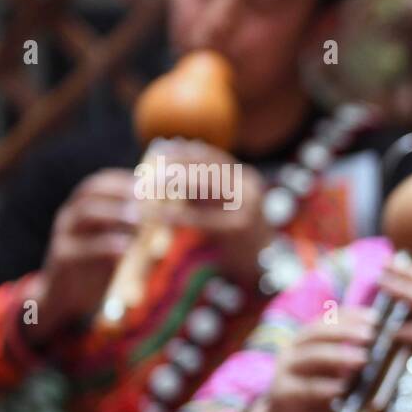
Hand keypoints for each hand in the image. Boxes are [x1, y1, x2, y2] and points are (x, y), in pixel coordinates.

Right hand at [26, 168, 139, 345]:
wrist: (66, 297)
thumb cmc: (99, 264)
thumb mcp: (117, 241)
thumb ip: (134, 226)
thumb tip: (169, 211)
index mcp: (83, 207)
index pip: (101, 182)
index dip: (125, 179)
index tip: (152, 182)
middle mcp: (70, 216)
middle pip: (91, 192)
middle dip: (120, 190)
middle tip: (147, 195)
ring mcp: (63, 235)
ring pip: (85, 213)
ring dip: (114, 212)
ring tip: (139, 218)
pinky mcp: (62, 258)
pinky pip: (82, 247)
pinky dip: (106, 245)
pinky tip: (126, 247)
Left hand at [146, 138, 271, 287]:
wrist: (266, 262)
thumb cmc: (239, 232)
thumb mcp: (225, 204)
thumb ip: (202, 188)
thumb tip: (167, 167)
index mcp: (245, 177)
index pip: (211, 156)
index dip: (183, 152)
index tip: (158, 149)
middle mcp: (249, 186)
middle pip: (207, 167)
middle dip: (175, 166)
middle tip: (147, 170)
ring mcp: (247, 205)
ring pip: (203, 185)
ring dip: (171, 184)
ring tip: (145, 188)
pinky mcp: (238, 227)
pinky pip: (201, 217)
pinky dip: (176, 214)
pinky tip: (156, 214)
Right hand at [240, 306, 376, 411]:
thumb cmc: (318, 396)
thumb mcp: (336, 375)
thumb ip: (354, 362)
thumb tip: (389, 353)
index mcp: (306, 340)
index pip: (328, 319)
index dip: (351, 315)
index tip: (375, 317)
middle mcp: (293, 350)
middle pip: (317, 332)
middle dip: (345, 331)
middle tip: (370, 335)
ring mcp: (284, 370)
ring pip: (311, 357)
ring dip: (339, 356)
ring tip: (363, 359)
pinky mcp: (282, 393)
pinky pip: (306, 388)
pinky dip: (326, 387)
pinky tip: (342, 389)